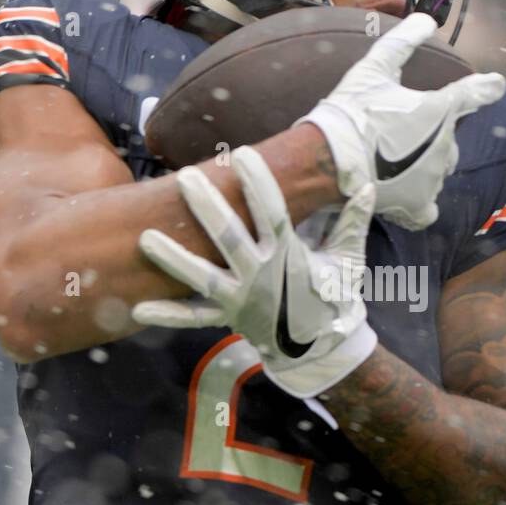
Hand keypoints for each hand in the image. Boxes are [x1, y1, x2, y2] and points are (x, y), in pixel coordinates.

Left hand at [132, 147, 377, 397]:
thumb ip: (353, 221)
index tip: (242, 155)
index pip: (273, 213)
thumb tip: (366, 185)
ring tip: (146, 238)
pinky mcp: (228, 319)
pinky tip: (139, 306)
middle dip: (208, 209)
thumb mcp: (349, 259)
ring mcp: (241, 300)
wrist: (324, 349)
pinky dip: (168, 314)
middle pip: (230, 239)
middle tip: (186, 180)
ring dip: (173, 259)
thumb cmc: (335, 297)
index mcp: (289, 256)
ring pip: (203, 278)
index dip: (258, 184)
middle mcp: (261, 276)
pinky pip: (194, 318)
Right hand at [296, 13, 505, 230]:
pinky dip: (421, 202)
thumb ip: (402, 43)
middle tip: (399, 134)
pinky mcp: (417, 205)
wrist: (332, 158)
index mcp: (439, 109)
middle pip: (448, 141)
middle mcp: (445, 145)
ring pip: (438, 171)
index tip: (496, 84)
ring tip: (391, 162)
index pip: (471, 94)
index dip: (486, 88)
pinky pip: (429, 208)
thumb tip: (425, 18)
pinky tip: (406, 196)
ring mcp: (433, 178)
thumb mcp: (374, 69)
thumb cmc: (353, 111)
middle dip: (431, 138)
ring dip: (423, 166)